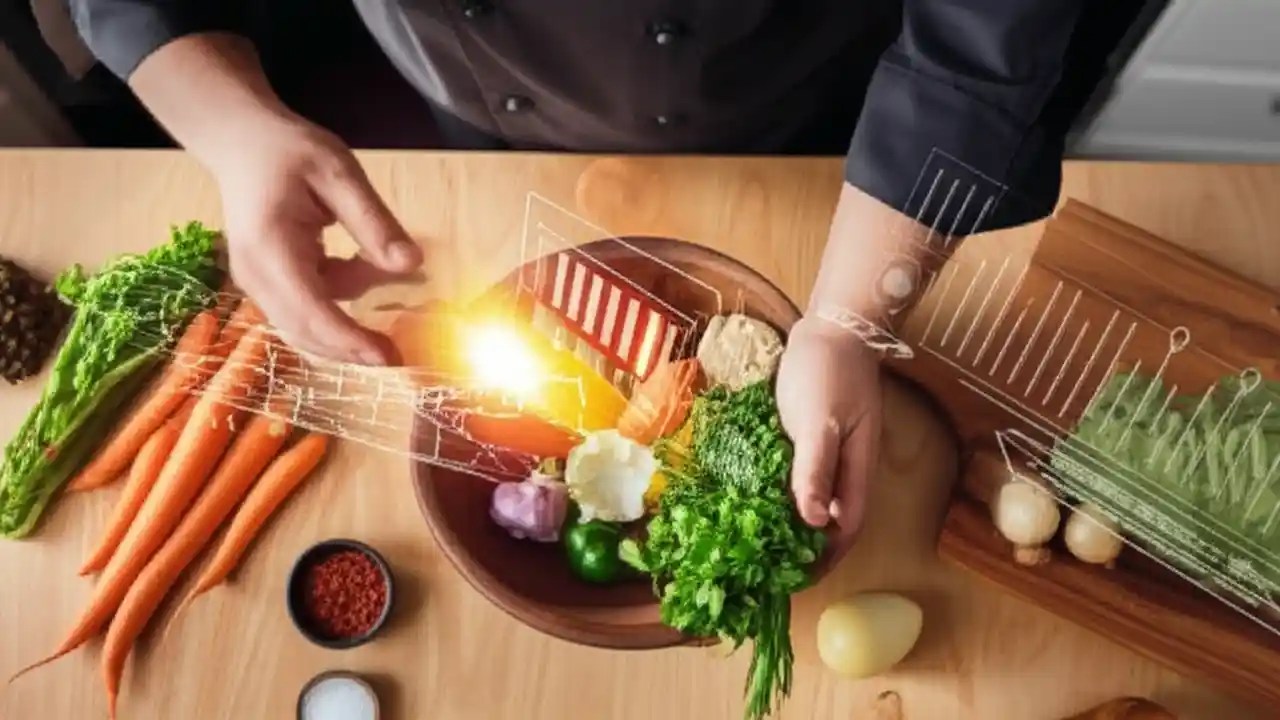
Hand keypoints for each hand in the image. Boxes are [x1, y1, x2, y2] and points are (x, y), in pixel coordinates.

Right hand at [210, 113, 422, 363]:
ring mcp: (258, 283)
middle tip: (400, 355)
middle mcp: (256, 276)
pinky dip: (339, 301)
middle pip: (305, 331)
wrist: (241, 141)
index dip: (349, 340)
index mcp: (271, 248)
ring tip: (384, 291)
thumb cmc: (289, 150)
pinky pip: (307, 307)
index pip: (311, 310)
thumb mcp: (338, 173)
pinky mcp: (269, 283)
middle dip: (351, 348)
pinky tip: (363, 268)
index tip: (388, 357)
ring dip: (348, 323)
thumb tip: (411, 265)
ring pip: (306, 325)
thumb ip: (373, 222)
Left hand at [776, 314, 882, 570]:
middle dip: (804, 545)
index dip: (825, 557)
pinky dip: (778, 489)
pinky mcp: (807, 436)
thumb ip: (816, 470)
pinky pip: (794, 473)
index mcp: (856, 469)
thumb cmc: (828, 372)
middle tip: (766, 565)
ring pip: (811, 497)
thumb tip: (816, 522)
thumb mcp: (819, 422)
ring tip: (756, 538)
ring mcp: (827, 451)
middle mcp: (844, 466)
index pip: (846, 528)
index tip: (795, 580)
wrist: (831, 326)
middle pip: (829, 519)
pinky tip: (752, 495)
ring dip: (789, 519)